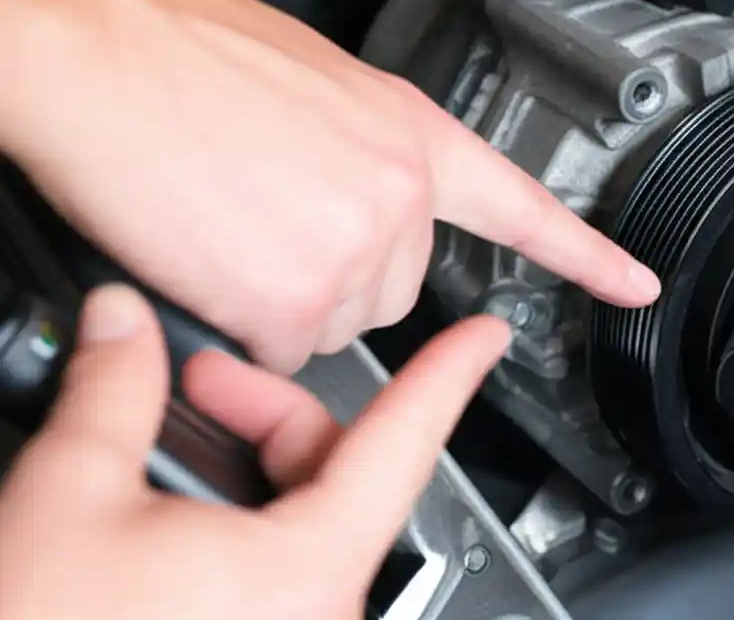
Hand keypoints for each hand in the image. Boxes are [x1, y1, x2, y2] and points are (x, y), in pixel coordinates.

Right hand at [0, 0, 660, 373]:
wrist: (101, 41)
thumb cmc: (183, 50)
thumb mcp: (315, 91)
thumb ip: (361, 160)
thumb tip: (347, 210)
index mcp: (412, 136)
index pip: (524, 210)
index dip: (587, 256)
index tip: (633, 283)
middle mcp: (400, 197)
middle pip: (397, 291)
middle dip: (337, 276)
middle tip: (271, 220)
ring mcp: (356, 253)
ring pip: (336, 326)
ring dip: (285, 299)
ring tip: (233, 225)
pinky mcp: (296, 303)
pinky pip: (279, 349)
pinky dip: (243, 324)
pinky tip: (214, 257)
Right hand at [0, 284, 509, 618]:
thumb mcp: (68, 498)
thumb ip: (113, 392)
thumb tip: (123, 323)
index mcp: (306, 568)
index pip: (402, 444)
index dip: (446, 377)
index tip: (483, 340)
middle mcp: (321, 613)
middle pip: (339, 478)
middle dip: (271, 417)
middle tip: (203, 387)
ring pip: (309, 526)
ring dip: (250, 475)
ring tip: (166, 456)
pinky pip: (283, 572)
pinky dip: (245, 527)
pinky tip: (174, 518)